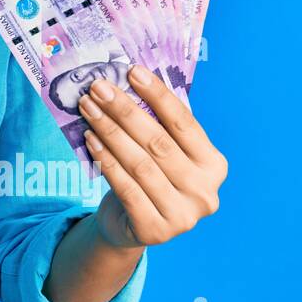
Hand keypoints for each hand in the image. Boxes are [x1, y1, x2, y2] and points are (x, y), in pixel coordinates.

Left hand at [78, 64, 227, 249]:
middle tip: (98, 87)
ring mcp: (183, 215)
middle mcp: (205, 192)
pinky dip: (106, 161)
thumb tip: (127, 82)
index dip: (158, 95)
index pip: (184, 123)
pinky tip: (90, 139)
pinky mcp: (155, 230)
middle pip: (158, 142)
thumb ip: (156, 126)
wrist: (130, 226)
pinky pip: (125, 187)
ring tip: (88, 109)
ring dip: (110, 132)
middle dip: (125, 111)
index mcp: (214, 165)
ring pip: (139, 164)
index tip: (132, 71)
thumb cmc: (148, 179)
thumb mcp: (161, 154)